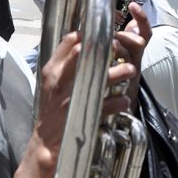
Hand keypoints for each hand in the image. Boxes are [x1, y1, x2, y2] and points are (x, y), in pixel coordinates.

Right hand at [35, 5, 150, 150]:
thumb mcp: (51, 82)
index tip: (105, 34)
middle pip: (83, 54)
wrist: (46, 142)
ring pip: (98, 77)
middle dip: (105, 48)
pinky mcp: (82, 114)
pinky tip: (124, 100)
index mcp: (52, 71)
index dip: (89, 35)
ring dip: (118, 72)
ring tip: (130, 70)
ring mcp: (71, 98)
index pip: (69, 42)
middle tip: (120, 46)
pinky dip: (118, 102)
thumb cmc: (51, 110)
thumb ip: (63, 62)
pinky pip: (106, 105)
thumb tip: (79, 40)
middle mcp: (60, 81)